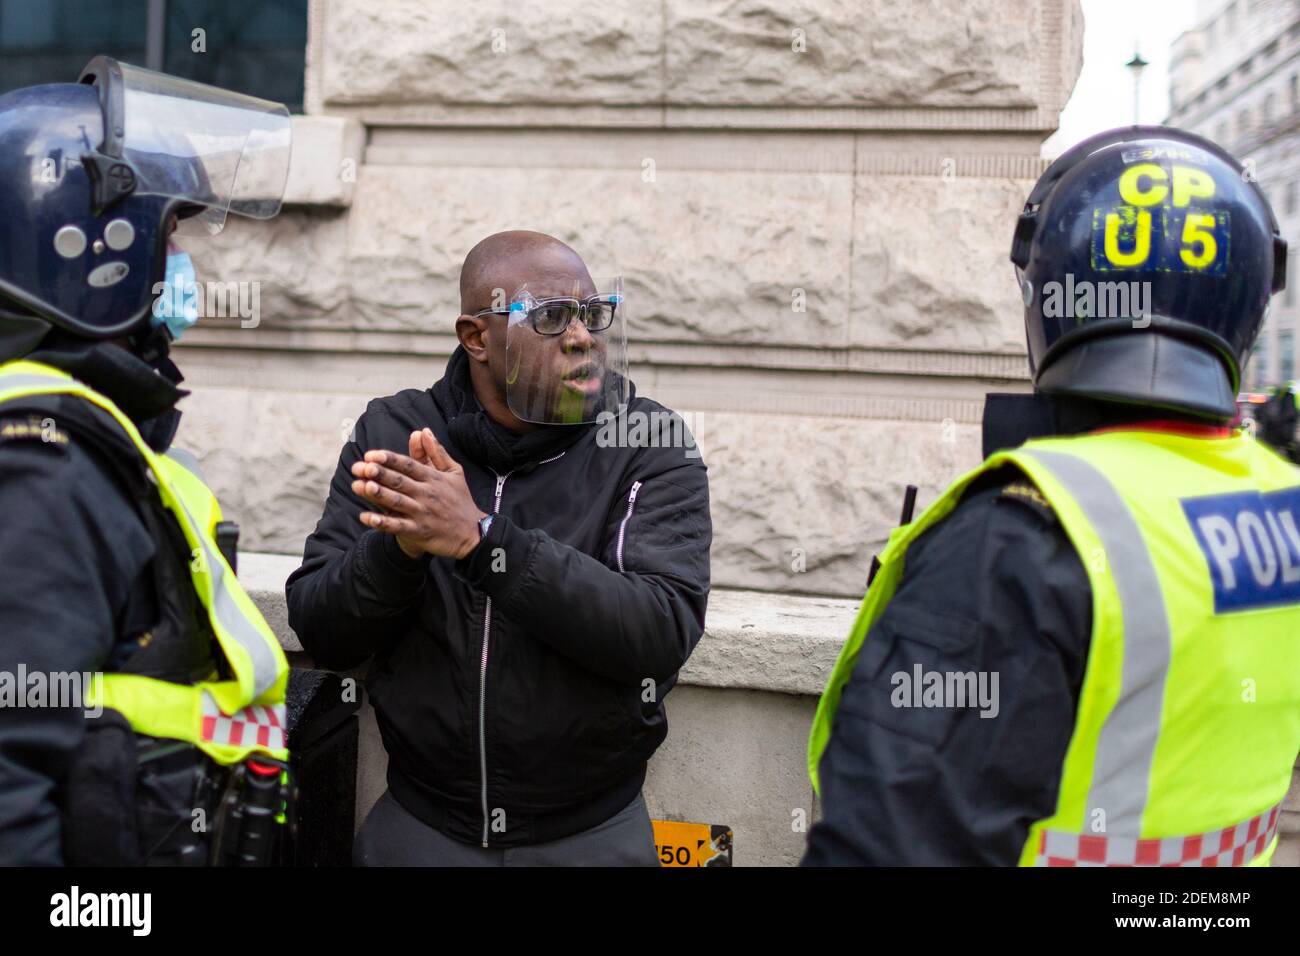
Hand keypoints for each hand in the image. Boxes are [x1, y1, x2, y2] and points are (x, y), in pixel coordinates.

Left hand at [351, 428, 487, 559]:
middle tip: (360, 467)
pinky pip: (398, 526)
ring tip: (359, 486)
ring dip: (377, 494)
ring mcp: (422, 514)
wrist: (472, 533)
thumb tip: (423, 431)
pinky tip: (366, 517)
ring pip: (396, 502)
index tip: (372, 454)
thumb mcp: (454, 472)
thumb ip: (437, 452)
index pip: (409, 465)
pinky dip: (382, 522)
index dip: (390, 459)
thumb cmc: (460, 500)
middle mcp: (427, 494)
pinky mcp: (419, 532)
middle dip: (379, 474)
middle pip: (400, 481)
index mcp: (433, 478)